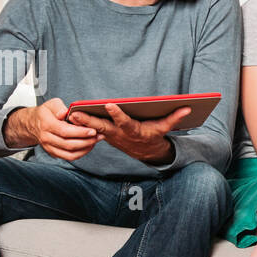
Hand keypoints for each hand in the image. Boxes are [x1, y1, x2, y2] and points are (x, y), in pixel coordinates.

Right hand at [6, 97, 100, 161]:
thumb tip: (64, 113)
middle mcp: (47, 138)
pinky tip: (88, 146)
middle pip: (69, 144)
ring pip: (70, 153)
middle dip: (86, 141)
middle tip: (99, 136)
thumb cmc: (45, 113)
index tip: (93, 130)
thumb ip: (58, 107)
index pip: (65, 131)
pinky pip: (69, 157)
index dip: (80, 132)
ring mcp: (49, 147)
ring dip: (85, 148)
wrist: (33, 124)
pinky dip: (81, 153)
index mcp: (46, 124)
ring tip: (96, 141)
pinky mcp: (53, 153)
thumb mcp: (50, 104)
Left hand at [68, 102, 187, 163]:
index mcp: (133, 131)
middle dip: (88, 121)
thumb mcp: (164, 128)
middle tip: (74, 114)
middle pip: (102, 127)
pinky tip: (71, 115)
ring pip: (93, 128)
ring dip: (81, 122)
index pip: (124, 122)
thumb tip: (188, 108)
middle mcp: (119, 134)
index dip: (117, 114)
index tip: (110, 104)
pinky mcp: (105, 135)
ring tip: (68, 113)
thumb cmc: (153, 136)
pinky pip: (91, 130)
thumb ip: (174, 118)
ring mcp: (110, 136)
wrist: (145, 152)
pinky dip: (81, 124)